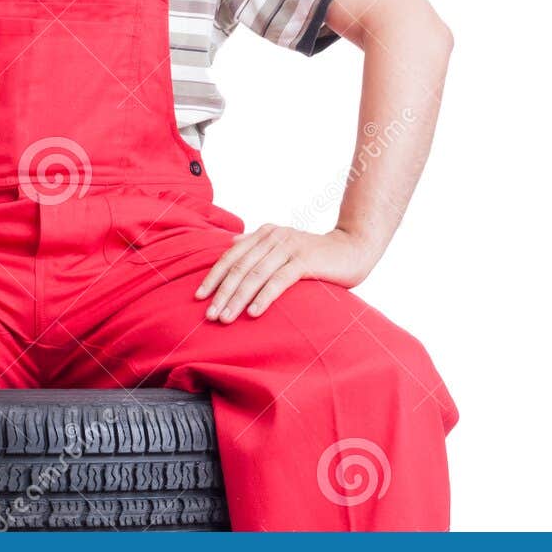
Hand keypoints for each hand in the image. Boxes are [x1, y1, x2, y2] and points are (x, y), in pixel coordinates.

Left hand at [193, 225, 379, 322]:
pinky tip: (253, 313)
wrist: (353, 248)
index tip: (198, 297)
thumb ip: (259, 244)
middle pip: (240, 267)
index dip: (213, 276)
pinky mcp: (305, 261)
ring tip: (225, 318)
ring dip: (237, 298)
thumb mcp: (284, 245)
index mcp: (265, 233)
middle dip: (221, 292)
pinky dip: (264, 297)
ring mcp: (289, 248)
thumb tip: (232, 242)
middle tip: (208, 315)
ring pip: (255, 275)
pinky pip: (279, 281)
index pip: (231, 256)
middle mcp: (273, 237)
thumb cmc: (315, 254)